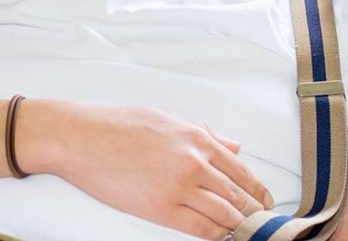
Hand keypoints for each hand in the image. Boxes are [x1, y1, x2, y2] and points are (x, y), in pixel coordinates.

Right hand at [22, 101, 272, 239]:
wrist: (81, 137)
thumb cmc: (118, 124)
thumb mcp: (166, 118)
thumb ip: (204, 134)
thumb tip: (235, 147)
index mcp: (197, 139)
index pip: (241, 171)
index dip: (258, 191)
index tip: (265, 202)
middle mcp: (195, 162)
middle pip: (238, 196)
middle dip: (255, 213)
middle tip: (264, 224)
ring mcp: (179, 187)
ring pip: (224, 214)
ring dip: (239, 226)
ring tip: (246, 234)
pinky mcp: (161, 208)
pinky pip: (200, 228)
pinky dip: (216, 235)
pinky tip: (221, 237)